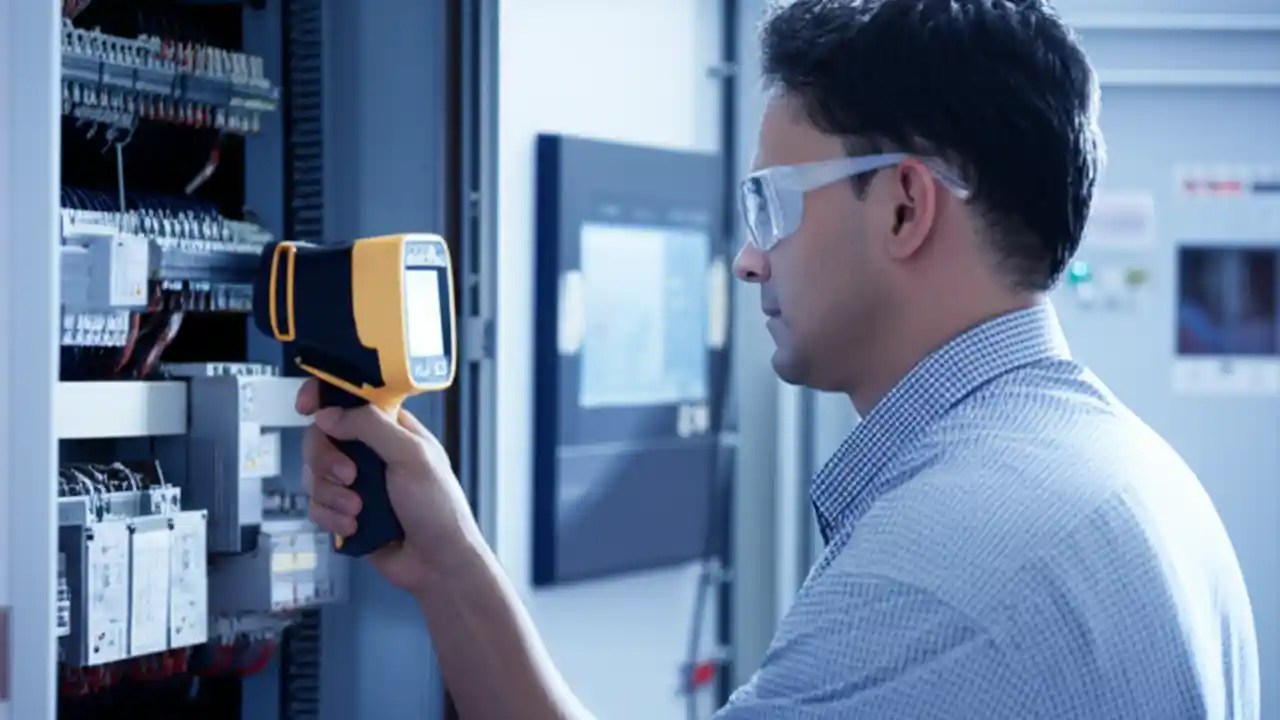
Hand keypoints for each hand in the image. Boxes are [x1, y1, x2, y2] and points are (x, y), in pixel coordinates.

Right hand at [297, 379, 479, 593]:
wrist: (437, 564)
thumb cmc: (438, 509)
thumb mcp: (412, 457)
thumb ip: (371, 427)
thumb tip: (328, 414)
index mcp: (392, 429)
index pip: (350, 400)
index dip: (324, 398)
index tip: (307, 407)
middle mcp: (371, 453)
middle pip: (322, 437)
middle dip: (326, 459)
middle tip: (349, 477)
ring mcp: (356, 483)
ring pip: (314, 473)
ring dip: (331, 494)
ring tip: (358, 509)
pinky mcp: (344, 512)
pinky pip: (316, 505)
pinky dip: (330, 517)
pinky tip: (354, 526)